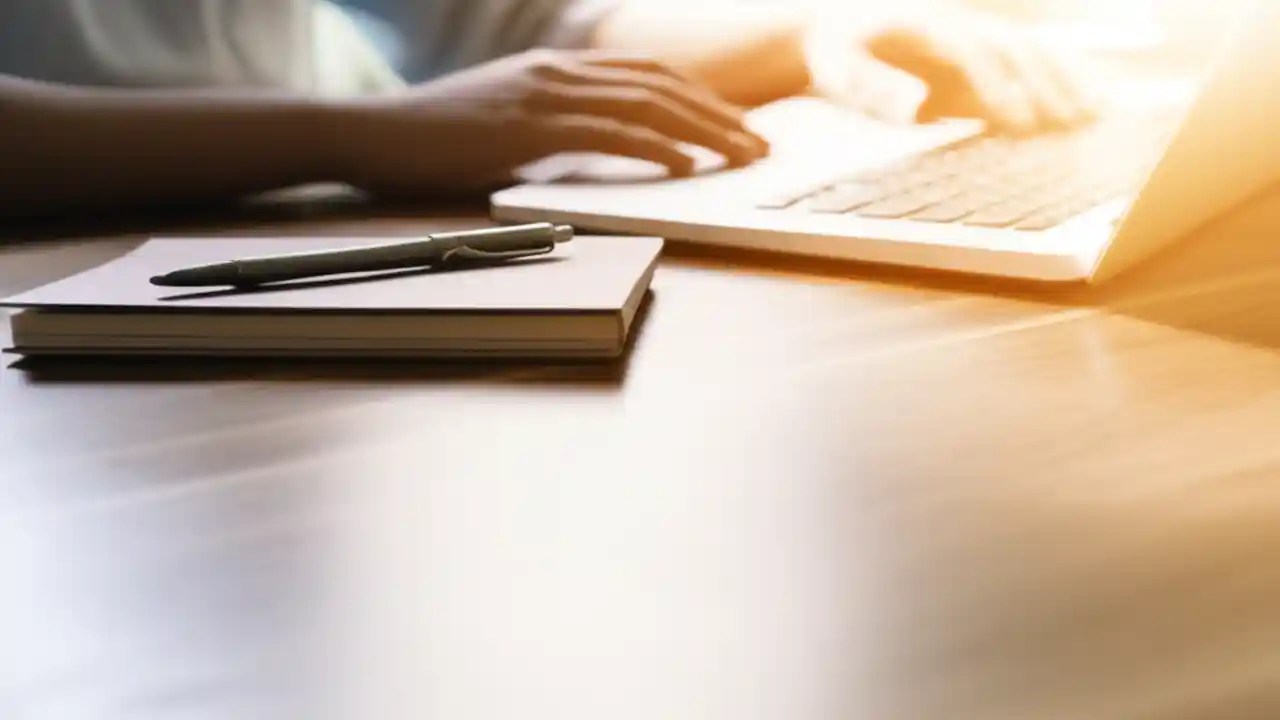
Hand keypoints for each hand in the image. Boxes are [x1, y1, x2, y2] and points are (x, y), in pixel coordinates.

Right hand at [336, 49, 769, 195]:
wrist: (371, 136)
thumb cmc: (434, 141)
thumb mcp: (505, 124)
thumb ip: (554, 128)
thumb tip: (601, 152)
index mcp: (555, 68)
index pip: (646, 75)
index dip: (699, 97)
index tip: (736, 123)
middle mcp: (557, 71)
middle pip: (660, 85)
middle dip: (718, 114)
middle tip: (760, 142)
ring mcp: (544, 93)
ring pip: (645, 104)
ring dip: (703, 129)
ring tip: (742, 153)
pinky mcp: (528, 124)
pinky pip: (608, 132)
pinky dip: (654, 145)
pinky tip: (686, 162)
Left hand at [806, 8, 1097, 132]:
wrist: (838, 28)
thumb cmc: (835, 53)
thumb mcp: (838, 70)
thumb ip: (870, 89)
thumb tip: (912, 113)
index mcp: (927, 24)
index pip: (973, 55)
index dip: (999, 87)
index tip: (1019, 122)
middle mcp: (961, 23)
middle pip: (1015, 50)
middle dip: (1047, 87)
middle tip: (1076, 126)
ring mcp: (977, 35)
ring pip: (1033, 53)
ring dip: (1069, 82)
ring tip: (1101, 116)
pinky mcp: (986, 53)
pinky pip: (1032, 63)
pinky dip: (1065, 82)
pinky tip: (1094, 110)